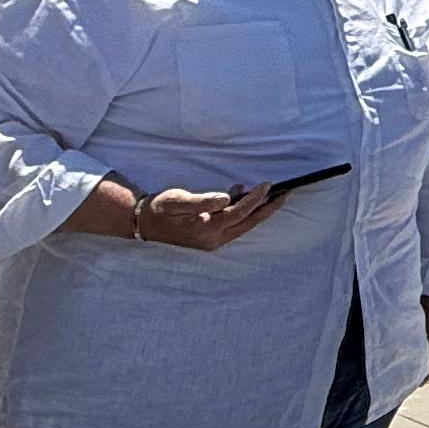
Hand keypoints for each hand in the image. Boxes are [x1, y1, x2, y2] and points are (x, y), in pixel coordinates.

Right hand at [133, 186, 277, 253]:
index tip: (267, 185)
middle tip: (285, 194)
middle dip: (267, 209)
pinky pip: (232, 226)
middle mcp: (213, 240)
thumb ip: (202, 200)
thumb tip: (226, 198)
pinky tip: (241, 196)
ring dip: (257, 212)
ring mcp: (212, 242)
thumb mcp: (177, 200)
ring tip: (272, 196)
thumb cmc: (159, 209)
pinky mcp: (209, 239)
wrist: (143, 224)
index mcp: (206, 229)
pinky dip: (242, 213)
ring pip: (242, 226)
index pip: (239, 213)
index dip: (255, 199)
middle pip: (248, 224)